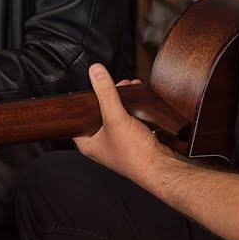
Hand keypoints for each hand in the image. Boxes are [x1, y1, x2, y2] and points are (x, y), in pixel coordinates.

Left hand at [73, 64, 170, 181]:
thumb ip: (106, 93)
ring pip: (113, 115)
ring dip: (120, 100)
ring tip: (126, 87)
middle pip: (97, 113)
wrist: (161, 168)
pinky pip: (127, 120)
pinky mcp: (131, 141)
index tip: (90, 86)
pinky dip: (131, 108)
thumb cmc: (136, 154)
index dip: (83, 100)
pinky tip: (137, 99)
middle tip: (111, 84)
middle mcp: (100, 144)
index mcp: (88, 143)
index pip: (77, 117)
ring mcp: (116, 143)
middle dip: (106, 95)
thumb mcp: (116, 118)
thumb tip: (95, 71)